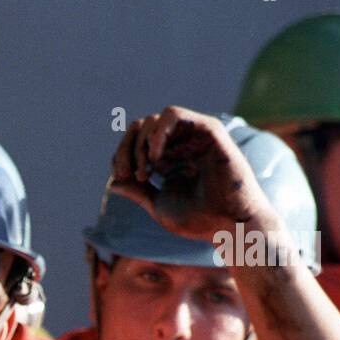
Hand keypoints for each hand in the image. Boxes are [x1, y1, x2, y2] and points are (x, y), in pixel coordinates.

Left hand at [109, 107, 277, 241]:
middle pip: (141, 128)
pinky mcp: (207, 130)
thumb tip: (112, 182)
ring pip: (153, 120)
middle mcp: (181, 145)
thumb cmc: (198, 220)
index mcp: (170, 161)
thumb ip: (137, 191)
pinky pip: (173, 115)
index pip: (136, 143)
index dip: (121, 156)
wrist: (227, 224)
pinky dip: (157, 132)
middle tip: (129, 173)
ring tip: (144, 169)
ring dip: (141, 143)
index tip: (122, 178)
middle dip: (127, 148)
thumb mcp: (157, 204)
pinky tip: (155, 157)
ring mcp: (194, 136)